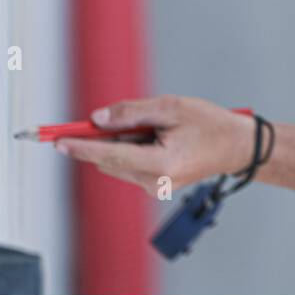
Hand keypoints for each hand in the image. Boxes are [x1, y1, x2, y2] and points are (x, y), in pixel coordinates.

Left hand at [56, 95, 257, 196]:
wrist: (236, 146)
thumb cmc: (210, 125)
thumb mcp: (172, 107)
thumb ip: (132, 112)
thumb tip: (98, 119)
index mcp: (161, 164)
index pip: (110, 155)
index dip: (82, 147)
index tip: (57, 142)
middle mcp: (154, 182)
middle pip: (110, 159)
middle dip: (104, 138)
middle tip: (113, 117)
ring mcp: (154, 187)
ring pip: (118, 162)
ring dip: (120, 142)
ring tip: (153, 126)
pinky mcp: (155, 185)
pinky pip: (130, 164)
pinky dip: (131, 148)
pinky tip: (154, 137)